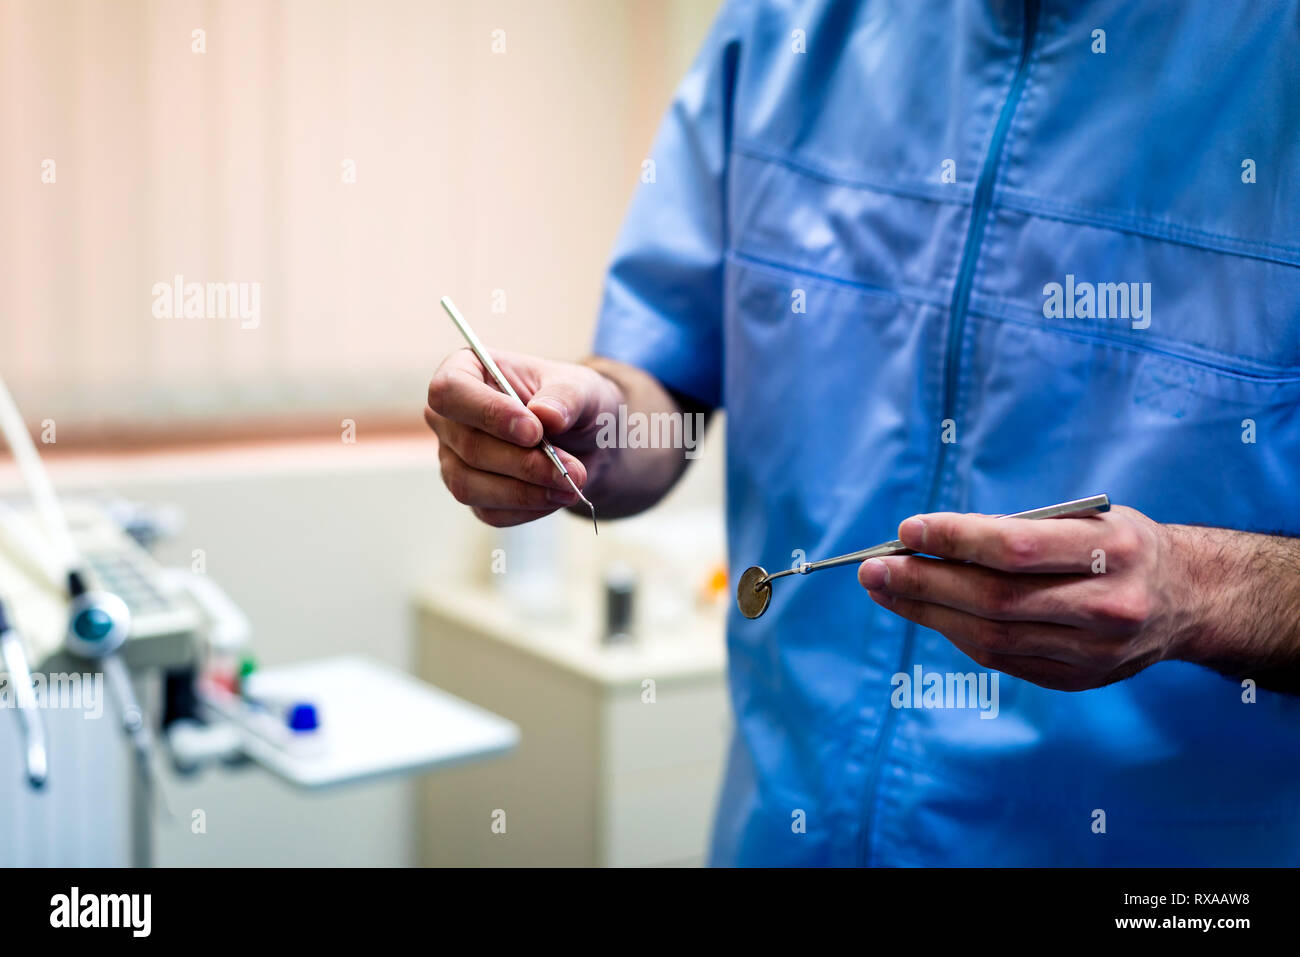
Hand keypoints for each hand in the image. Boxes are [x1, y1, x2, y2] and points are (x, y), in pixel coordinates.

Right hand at [424, 348, 622, 526]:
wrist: (586, 443)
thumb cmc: (573, 404)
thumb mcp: (582, 388)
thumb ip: (566, 397)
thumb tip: (546, 415)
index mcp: (466, 371)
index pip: (449, 392)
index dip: (488, 413)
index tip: (534, 431)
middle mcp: (450, 417)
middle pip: (468, 446)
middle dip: (523, 463)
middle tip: (571, 470)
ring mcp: (455, 458)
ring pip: (470, 485)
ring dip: (524, 492)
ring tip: (570, 487)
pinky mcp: (472, 493)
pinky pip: (489, 512)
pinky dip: (527, 508)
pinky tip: (556, 497)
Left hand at [857, 505, 1201, 690]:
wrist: (1190, 599)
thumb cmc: (1122, 545)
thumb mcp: (1089, 518)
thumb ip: (1020, 530)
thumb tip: (930, 540)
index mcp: (1114, 551)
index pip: (1018, 548)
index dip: (956, 539)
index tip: (907, 530)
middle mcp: (1107, 606)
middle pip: (995, 599)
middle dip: (924, 582)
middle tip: (873, 568)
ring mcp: (1093, 652)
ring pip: (991, 636)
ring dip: (926, 611)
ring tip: (884, 589)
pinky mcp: (1077, 680)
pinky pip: (1001, 658)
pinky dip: (955, 633)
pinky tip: (925, 612)